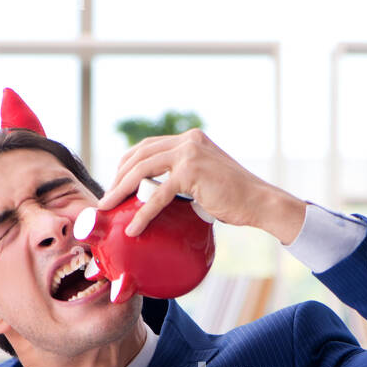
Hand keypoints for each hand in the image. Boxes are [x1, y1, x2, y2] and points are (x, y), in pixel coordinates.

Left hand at [97, 128, 305, 242]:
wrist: (259, 202)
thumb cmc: (234, 198)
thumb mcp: (204, 180)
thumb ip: (182, 179)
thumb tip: (159, 195)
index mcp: (190, 139)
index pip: (148, 146)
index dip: (127, 164)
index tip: (116, 183)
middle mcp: (188, 140)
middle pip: (139, 155)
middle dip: (118, 177)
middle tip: (106, 199)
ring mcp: (189, 153)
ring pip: (142, 170)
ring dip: (120, 190)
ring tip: (108, 209)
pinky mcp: (191, 172)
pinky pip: (158, 194)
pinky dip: (143, 212)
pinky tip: (133, 227)